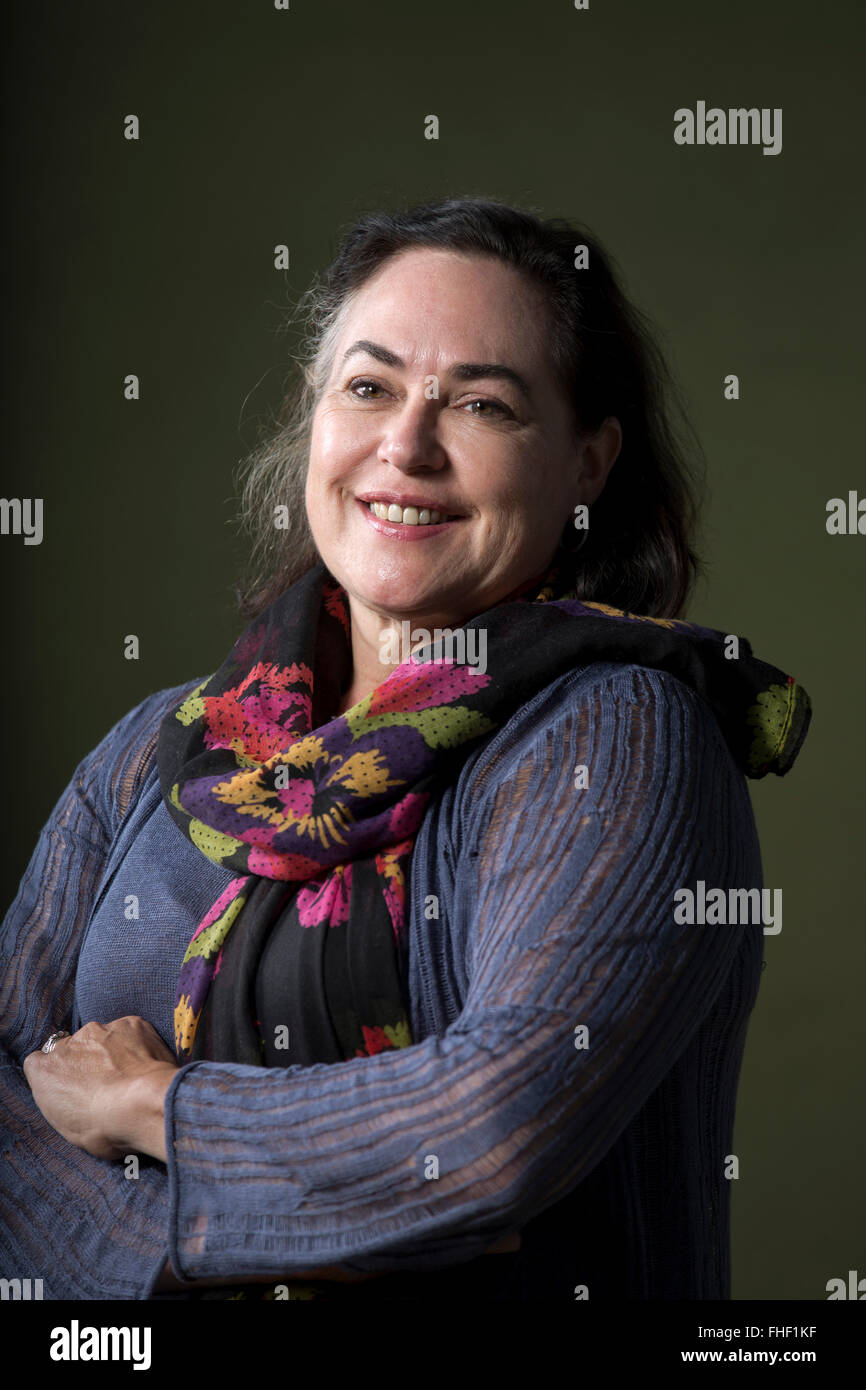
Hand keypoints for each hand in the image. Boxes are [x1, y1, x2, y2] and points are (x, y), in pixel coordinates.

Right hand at [23, 1017, 177, 1161]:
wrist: (141, 1104)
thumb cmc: (103, 1127)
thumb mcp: (68, 1127)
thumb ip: (63, 1101)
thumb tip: (75, 1096)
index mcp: (45, 1071)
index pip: (39, 1063)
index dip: (59, 1074)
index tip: (74, 1088)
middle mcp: (68, 1044)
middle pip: (74, 1048)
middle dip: (87, 1062)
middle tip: (107, 1084)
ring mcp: (100, 1031)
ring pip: (103, 1037)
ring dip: (112, 1052)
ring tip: (130, 1076)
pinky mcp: (130, 1024)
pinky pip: (130, 1031)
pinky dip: (137, 1044)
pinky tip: (146, 1064)